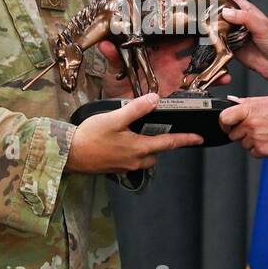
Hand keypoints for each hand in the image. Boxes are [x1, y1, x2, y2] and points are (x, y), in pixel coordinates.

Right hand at [67, 93, 203, 173]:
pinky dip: (133, 153)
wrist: (68, 154)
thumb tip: (156, 99)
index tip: (199, 138)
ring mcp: (124, 167)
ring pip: (144, 159)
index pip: (169, 143)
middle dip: (162, 144)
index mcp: (139, 148)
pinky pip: (131, 161)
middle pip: (157, 154)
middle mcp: (135, 161)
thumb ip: (136, 109)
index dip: (186, 140)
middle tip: (160, 130)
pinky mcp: (114, 169)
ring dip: (147, 149)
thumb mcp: (114, 118)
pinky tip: (122, 143)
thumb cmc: (91, 136)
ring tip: (139, 134)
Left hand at [97, 36, 231, 98]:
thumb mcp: (113, 70)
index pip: (171, 33)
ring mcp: (176, 74)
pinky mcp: (180, 89)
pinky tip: (222, 79)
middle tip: (220, 34)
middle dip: (206, 40)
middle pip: (191, 46)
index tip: (196, 16)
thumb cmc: (116, 85)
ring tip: (226, 62)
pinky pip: (198, 84)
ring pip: (199, 64)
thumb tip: (105, 44)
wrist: (120, 110)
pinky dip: (213, 81)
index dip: (183, 24)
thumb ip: (113, 57)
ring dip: (213, 62)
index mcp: (154, 50)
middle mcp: (168, 60)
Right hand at [192, 0, 267, 101]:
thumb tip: (226, 11)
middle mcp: (238, 21)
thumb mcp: (262, 27)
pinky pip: (217, 43)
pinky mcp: (231, 48)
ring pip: (215, 26)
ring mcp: (233, 34)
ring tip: (191, 22)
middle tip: (189, 5)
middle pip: (217, 9)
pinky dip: (208, 41)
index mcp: (246, 11)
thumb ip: (245, 18)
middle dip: (203, 5)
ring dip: (204, 24)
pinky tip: (200, 40)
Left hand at [218, 94, 267, 158]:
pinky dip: (260, 149)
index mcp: (250, 109)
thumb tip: (235, 104)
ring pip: (243, 144)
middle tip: (257, 128)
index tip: (227, 125)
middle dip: (241, 132)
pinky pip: (253, 152)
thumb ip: (250, 103)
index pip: (224, 117)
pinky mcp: (262, 150)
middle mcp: (251, 123)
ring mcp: (256, 138)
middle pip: (233, 134)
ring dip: (252, 141)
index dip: (224, 123)